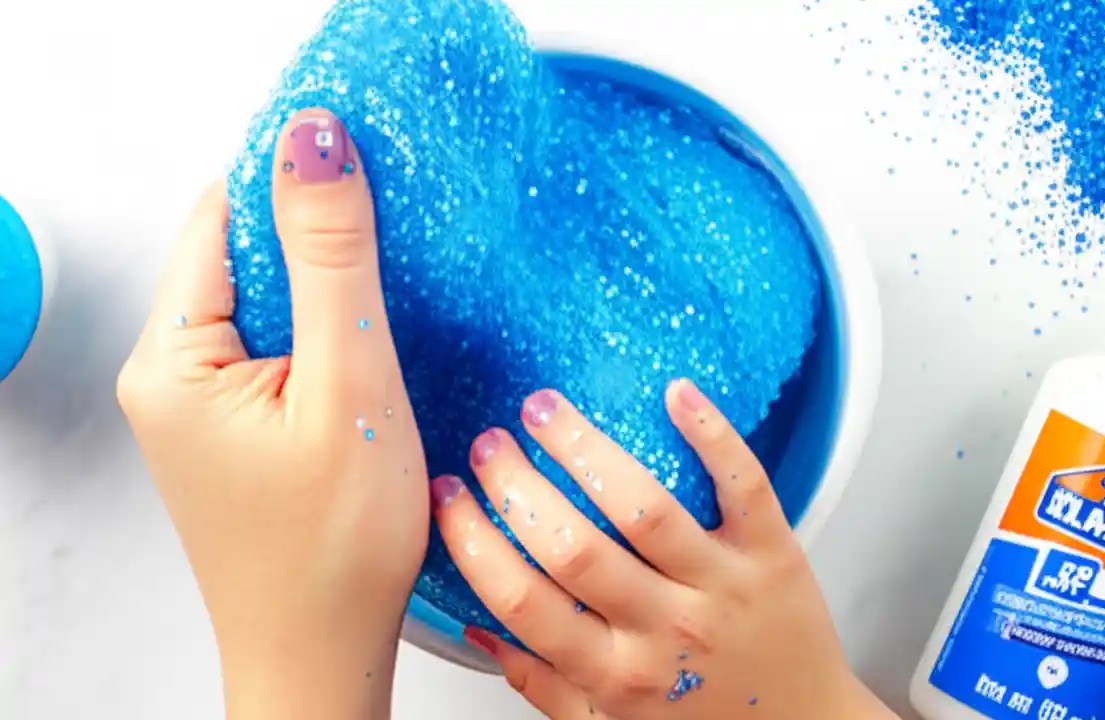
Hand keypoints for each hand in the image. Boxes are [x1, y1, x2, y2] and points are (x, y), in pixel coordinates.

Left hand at [117, 109, 428, 719]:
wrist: (324, 657)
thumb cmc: (334, 549)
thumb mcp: (349, 386)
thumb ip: (332, 258)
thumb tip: (313, 138)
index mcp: (170, 359)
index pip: (224, 216)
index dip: (295, 180)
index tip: (367, 162)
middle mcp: (167, 376)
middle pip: (242, 256)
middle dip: (318, 241)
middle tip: (395, 252)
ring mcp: (199, 405)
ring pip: (266, 303)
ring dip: (327, 292)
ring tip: (388, 312)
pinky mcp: (235, 427)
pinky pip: (277, 349)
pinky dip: (325, 337)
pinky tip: (367, 357)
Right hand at [432, 381, 896, 718]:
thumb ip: (543, 682)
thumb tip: (478, 632)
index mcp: (617, 675)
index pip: (524, 603)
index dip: (474, 543)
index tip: (448, 498)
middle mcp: (666, 628)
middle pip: (575, 549)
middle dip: (518, 487)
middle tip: (489, 445)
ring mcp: (722, 585)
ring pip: (645, 508)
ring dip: (585, 449)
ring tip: (544, 409)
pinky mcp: (772, 551)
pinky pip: (743, 484)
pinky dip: (711, 433)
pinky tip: (674, 392)